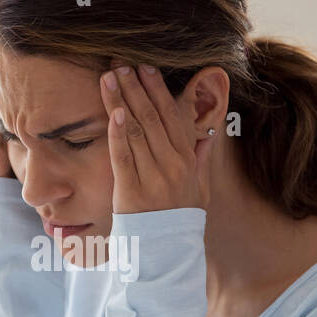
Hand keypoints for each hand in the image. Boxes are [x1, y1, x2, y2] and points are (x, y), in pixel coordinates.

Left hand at [100, 62, 212, 213]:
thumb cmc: (180, 221)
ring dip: (121, 100)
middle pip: (152, 117)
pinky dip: (117, 133)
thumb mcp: (199, 191)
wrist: (167, 254)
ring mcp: (153, 179)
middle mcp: (173, 166)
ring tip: (109, 77)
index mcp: (188, 161)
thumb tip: (207, 137)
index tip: (146, 68)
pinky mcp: (132, 192)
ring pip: (136, 131)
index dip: (158, 90)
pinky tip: (112, 112)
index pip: (173, 116)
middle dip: (135, 86)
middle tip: (121, 62)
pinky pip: (123, 157)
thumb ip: (201, 161)